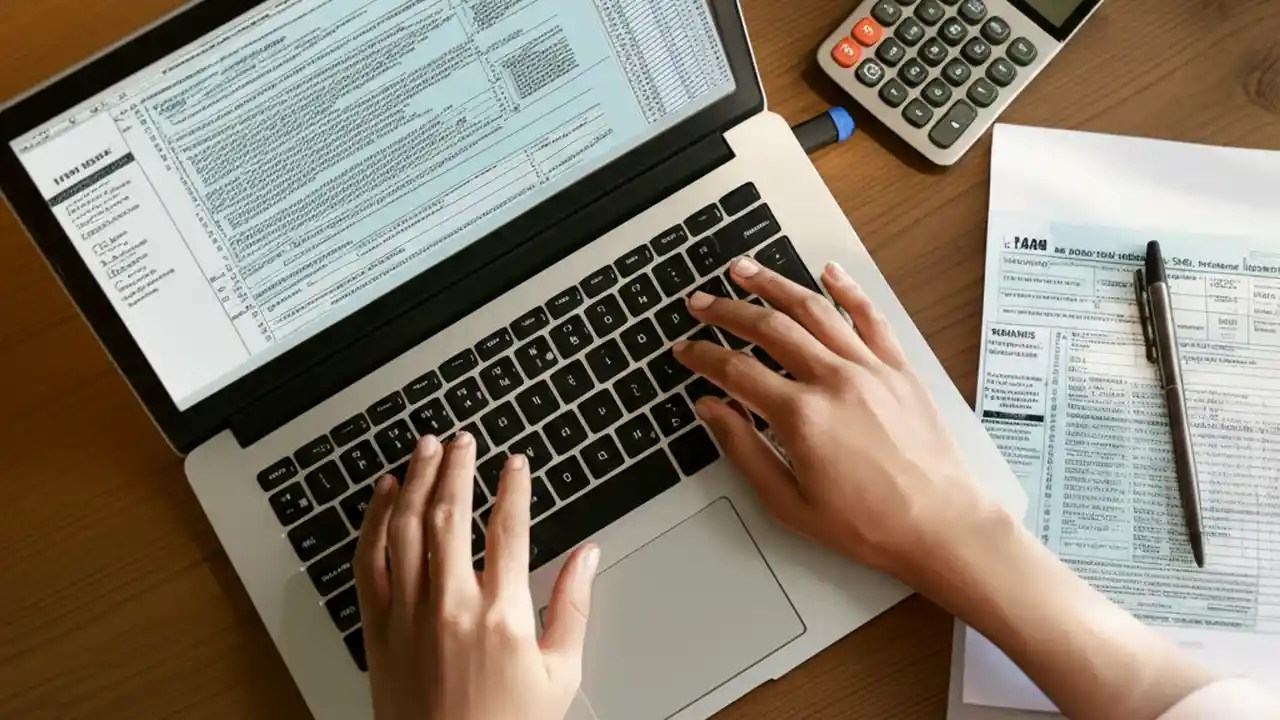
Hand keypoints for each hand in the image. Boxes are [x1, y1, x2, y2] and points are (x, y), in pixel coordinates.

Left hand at [354, 434, 599, 719]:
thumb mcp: (560, 673)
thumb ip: (574, 606)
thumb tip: (588, 555)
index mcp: (502, 615)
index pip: (508, 529)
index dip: (513, 487)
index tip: (516, 464)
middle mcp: (451, 606)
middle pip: (449, 514)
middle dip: (457, 467)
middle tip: (463, 439)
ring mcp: (408, 614)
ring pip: (406, 527)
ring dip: (415, 479)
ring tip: (425, 448)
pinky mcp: (377, 627)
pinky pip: (369, 560)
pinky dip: (372, 521)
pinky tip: (382, 495)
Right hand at [674, 257, 1002, 584]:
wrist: (939, 526)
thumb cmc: (869, 524)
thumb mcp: (789, 502)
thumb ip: (744, 449)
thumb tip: (711, 410)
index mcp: (801, 417)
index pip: (736, 371)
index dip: (703, 356)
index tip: (685, 349)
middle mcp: (834, 381)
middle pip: (769, 328)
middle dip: (727, 310)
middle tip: (702, 302)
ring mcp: (870, 369)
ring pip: (814, 310)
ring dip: (775, 285)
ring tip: (746, 270)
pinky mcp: (899, 369)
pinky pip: (869, 317)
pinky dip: (847, 290)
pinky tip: (828, 272)